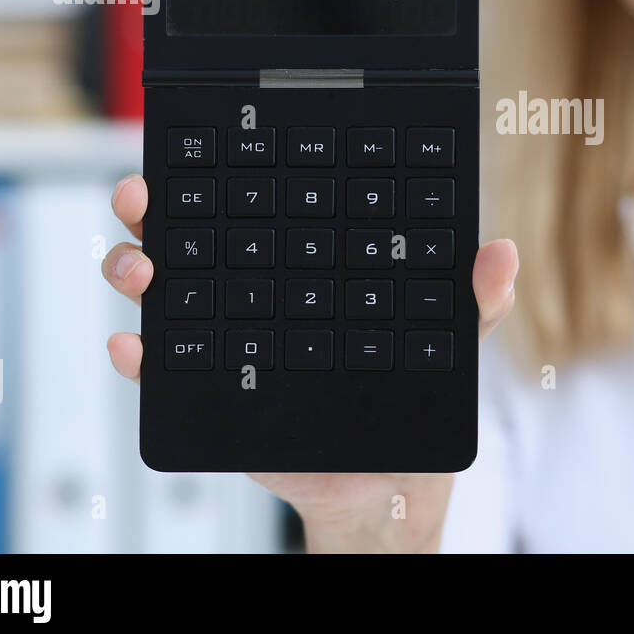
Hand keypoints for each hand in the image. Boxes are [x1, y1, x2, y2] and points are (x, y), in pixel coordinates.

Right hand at [100, 173, 518, 552]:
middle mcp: (256, 292)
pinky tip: (132, 347)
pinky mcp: (212, 395)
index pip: (258, 204)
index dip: (226, 172)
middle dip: (154, 207)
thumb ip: (474, 297)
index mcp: (304, 262)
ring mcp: (228, 341)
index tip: (205, 147)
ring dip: (135, 270)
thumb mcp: (450, 339)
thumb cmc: (411, 398)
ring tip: (140, 269)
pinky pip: (162, 372)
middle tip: (144, 195)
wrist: (388, 485)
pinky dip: (138, 357)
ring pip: (166, 293)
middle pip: (193, 235)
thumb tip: (500, 253)